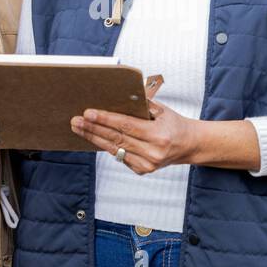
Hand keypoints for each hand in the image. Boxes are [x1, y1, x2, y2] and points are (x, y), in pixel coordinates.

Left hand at [70, 97, 196, 174]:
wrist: (189, 145)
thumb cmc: (174, 124)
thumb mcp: (161, 110)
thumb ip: (141, 104)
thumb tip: (116, 96)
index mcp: (158, 135)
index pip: (125, 126)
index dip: (105, 119)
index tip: (88, 113)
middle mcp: (152, 152)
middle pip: (116, 138)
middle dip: (93, 129)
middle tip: (76, 121)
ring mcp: (147, 164)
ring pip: (114, 150)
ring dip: (94, 138)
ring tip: (79, 128)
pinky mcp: (142, 170)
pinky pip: (119, 157)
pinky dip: (107, 146)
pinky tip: (94, 137)